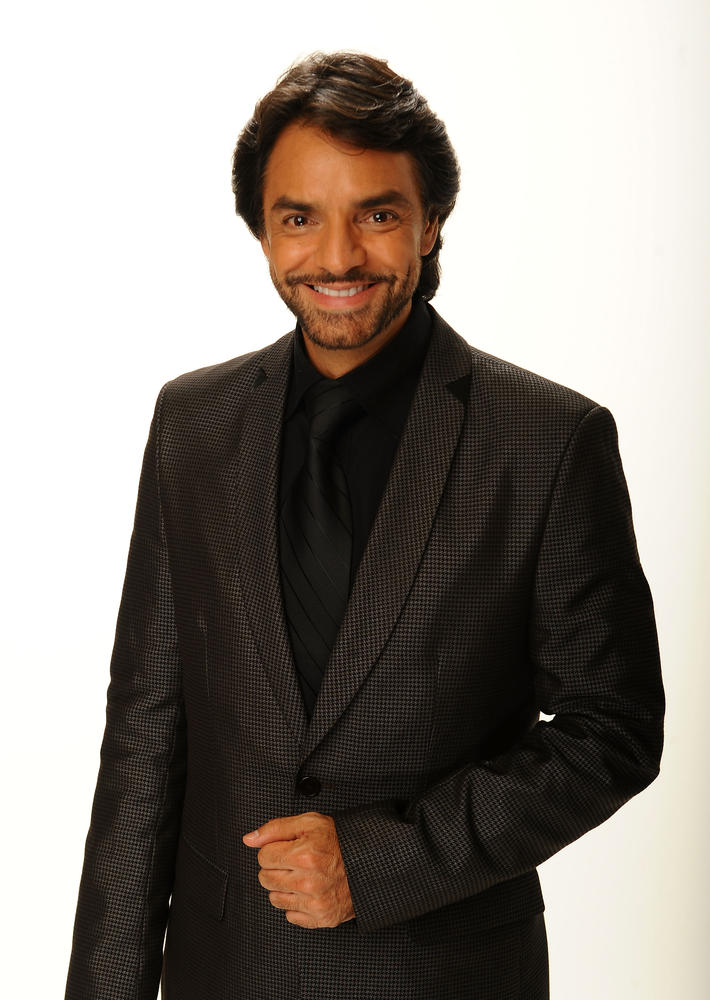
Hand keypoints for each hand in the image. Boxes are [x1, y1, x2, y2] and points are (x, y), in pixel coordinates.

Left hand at [243, 811, 354, 928]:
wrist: (366, 862)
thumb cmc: (338, 841)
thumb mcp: (309, 822)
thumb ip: (276, 828)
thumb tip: (249, 839)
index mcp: (304, 855)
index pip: (263, 856)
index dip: (273, 849)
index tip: (287, 848)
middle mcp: (309, 881)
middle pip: (265, 878)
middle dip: (276, 868)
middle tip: (294, 861)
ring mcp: (315, 902)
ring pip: (274, 898)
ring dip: (284, 887)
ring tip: (302, 876)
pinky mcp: (321, 918)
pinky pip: (290, 916)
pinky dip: (296, 904)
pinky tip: (309, 891)